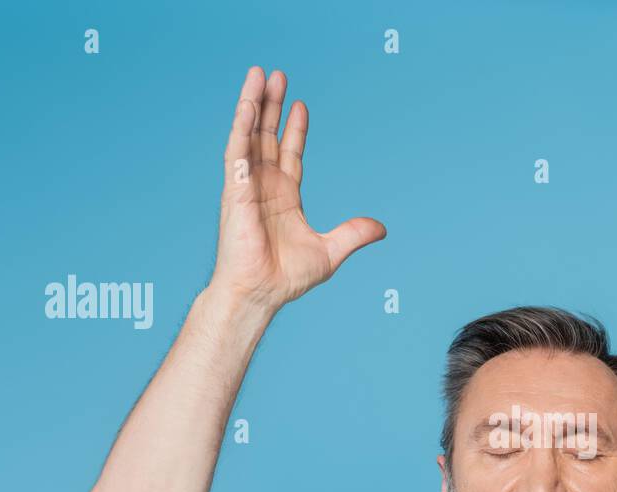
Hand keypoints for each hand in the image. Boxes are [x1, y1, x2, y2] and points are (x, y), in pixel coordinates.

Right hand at [211, 67, 385, 311]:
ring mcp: (247, 186)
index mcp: (284, 198)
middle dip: (273, 106)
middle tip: (277, 75)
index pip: (290, 154)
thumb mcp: (330, 252)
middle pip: (268, 136)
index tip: (301, 105)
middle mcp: (263, 187)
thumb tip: (381, 228)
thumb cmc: (286, 278)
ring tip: (258, 74)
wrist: (262, 292)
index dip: (295, 130)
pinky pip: (236, 151)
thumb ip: (353, 234)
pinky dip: (240, 125)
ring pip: (249, 135)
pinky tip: (247, 103)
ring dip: (253, 104)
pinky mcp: (234, 190)